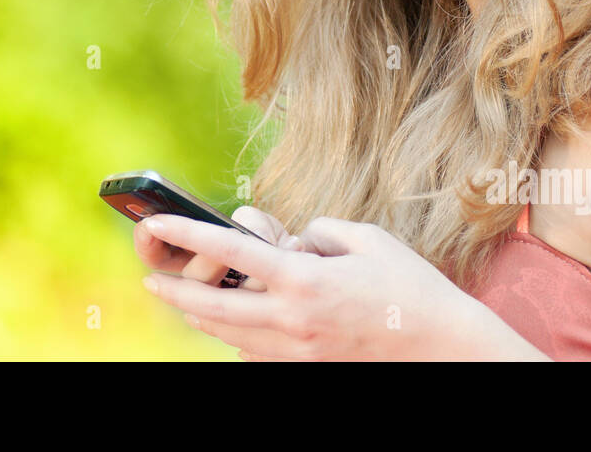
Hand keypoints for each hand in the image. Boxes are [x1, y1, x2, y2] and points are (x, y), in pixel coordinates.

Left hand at [138, 213, 517, 360]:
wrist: (440, 347)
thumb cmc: (408, 286)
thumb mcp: (365, 237)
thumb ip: (317, 231)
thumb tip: (290, 242)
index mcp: (304, 281)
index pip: (231, 253)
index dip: (187, 234)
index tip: (156, 222)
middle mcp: (292, 321)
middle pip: (213, 308)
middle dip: (175, 293)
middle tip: (150, 279)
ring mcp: (296, 351)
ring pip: (229, 335)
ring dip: (200, 316)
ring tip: (181, 299)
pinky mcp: (304, 367)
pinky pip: (254, 351)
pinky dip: (234, 334)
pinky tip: (230, 321)